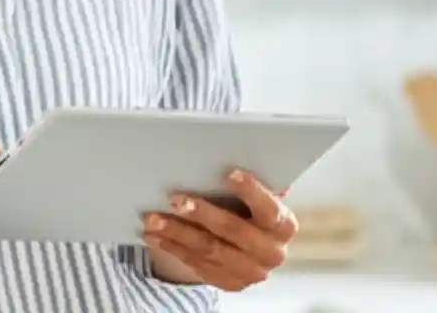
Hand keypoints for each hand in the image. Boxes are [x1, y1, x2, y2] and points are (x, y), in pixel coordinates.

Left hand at [141, 170, 296, 291]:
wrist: (248, 251)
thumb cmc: (248, 212)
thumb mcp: (254, 200)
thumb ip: (249, 185)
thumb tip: (233, 152)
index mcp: (283, 225)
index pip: (269, 209)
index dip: (251, 191)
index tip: (229, 172)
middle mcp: (272, 252)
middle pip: (233, 230)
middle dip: (201, 213)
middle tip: (175, 199)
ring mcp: (251, 272)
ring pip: (209, 249)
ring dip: (177, 232)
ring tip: (153, 219)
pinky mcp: (230, 283)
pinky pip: (197, 265)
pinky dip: (173, 248)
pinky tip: (154, 236)